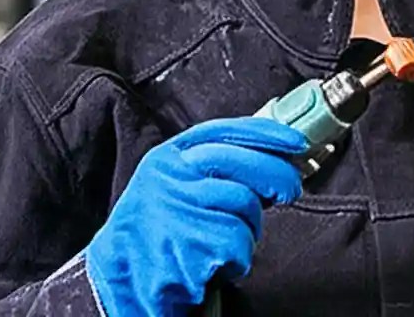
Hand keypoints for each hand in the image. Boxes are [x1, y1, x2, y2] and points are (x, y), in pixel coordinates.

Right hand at [84, 116, 308, 316]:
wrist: (117, 282)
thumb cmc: (153, 234)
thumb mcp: (171, 185)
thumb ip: (210, 168)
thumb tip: (271, 160)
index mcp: (167, 158)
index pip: (223, 132)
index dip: (266, 134)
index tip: (295, 142)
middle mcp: (170, 178)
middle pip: (241, 164)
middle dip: (277, 176)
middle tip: (291, 191)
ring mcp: (178, 208)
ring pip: (244, 207)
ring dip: (248, 230)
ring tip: (226, 243)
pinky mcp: (189, 244)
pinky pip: (238, 244)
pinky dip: (238, 258)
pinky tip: (217, 264)